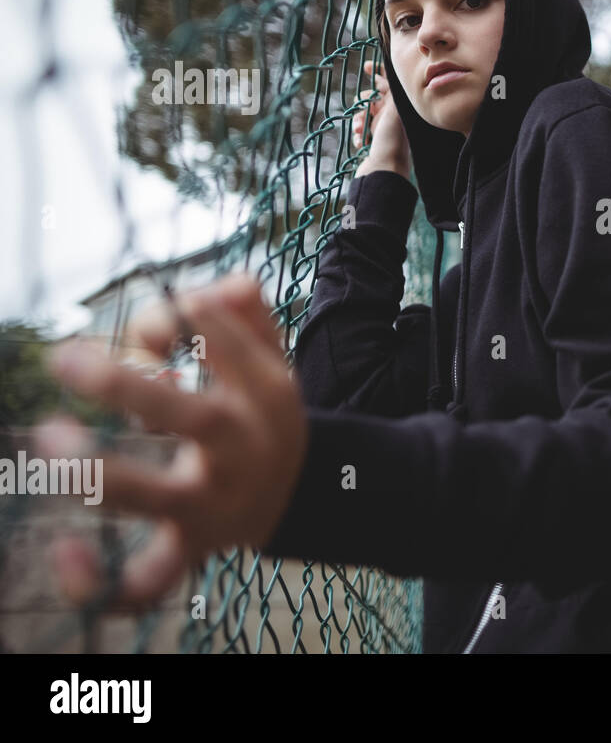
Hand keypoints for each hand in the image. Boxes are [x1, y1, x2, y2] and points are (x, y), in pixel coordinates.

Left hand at [35, 273, 307, 611]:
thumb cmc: (261, 411)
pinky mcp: (188, 548)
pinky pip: (147, 581)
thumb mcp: (269, 357)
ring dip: (104, 473)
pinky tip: (64, 554)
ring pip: (162, 497)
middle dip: (130, 388)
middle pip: (197, 418)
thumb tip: (220, 286)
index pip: (222, 338)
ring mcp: (216, 502)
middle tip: (65, 357)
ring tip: (50, 437)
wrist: (300, 495)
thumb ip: (243, 312)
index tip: (154, 326)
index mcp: (266, 392)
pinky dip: (103, 583)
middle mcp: (245, 447)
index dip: (179, 318)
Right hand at [353, 59, 410, 177]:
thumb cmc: (391, 144)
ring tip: (359, 130)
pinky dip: (358, 135)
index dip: (379, 73)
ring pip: (363, 116)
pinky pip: (360, 132)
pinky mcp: (374, 143)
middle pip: (373, 100)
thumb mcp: (393, 113)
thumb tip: (391, 75)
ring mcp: (383, 131)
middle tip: (363, 108)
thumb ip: (392, 94)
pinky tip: (360, 143)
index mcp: (400, 110)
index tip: (367, 66)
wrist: (385, 172)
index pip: (390, 85)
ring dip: (358, 120)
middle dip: (363, 103)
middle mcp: (393, 119)